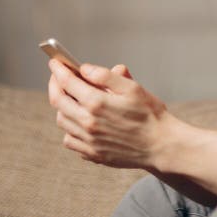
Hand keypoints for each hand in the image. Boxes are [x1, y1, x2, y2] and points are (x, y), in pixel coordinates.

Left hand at [47, 59, 171, 169]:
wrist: (161, 145)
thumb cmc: (150, 114)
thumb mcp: (132, 87)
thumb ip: (106, 76)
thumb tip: (85, 69)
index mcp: (97, 103)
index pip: (67, 82)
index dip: (58, 69)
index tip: (55, 62)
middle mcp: (88, 123)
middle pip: (58, 101)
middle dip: (55, 85)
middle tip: (58, 77)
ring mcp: (88, 141)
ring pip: (62, 121)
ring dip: (62, 106)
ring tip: (71, 98)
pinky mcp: (92, 154)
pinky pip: (70, 139)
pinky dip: (70, 128)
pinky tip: (80, 121)